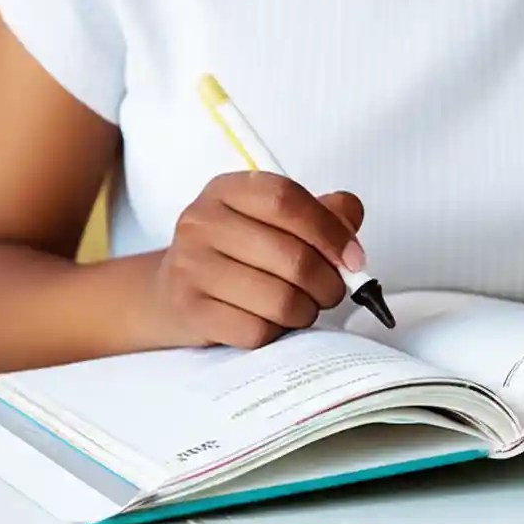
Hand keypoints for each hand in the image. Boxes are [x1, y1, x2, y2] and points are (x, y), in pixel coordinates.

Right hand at [153, 171, 365, 348]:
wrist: (169, 292)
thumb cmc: (234, 254)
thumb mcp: (271, 221)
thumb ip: (321, 213)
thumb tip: (351, 221)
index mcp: (227, 190)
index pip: (286, 200)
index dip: (330, 231)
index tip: (354, 258)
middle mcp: (202, 222)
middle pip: (291, 255)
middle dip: (328, 282)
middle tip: (332, 292)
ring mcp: (191, 267)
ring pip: (279, 299)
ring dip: (305, 311)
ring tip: (303, 308)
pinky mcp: (190, 310)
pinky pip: (256, 330)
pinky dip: (275, 332)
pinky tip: (270, 323)